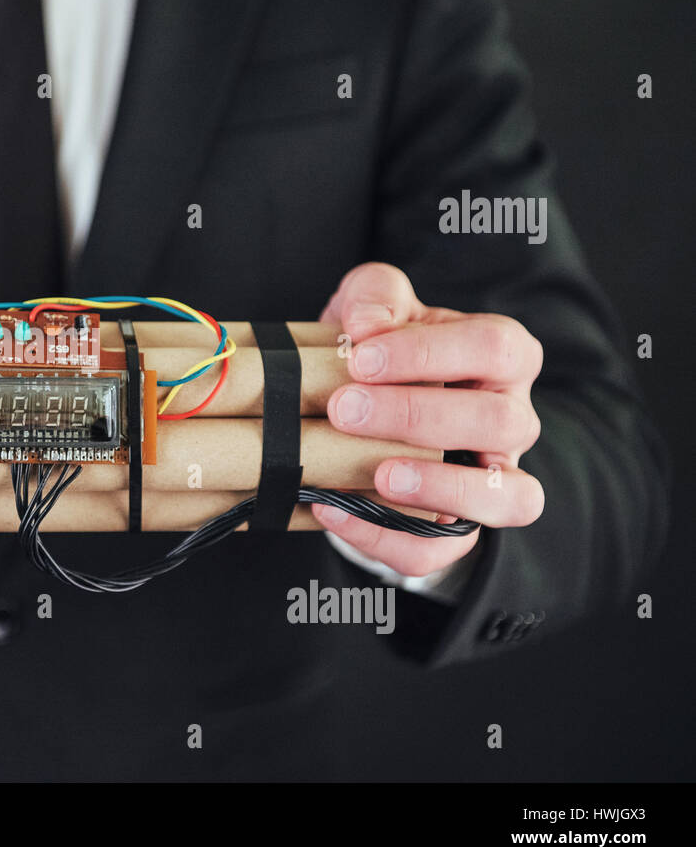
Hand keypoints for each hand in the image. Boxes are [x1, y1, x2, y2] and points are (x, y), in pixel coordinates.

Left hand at [315, 262, 544, 575]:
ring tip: (380, 475)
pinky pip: (443, 550)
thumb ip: (376, 296)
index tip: (360, 357)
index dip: (430, 353)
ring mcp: (494, 481)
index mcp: (502, 357)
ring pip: (511, 499)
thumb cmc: (380, 352)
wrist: (365, 411)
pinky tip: (335, 510)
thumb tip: (365, 325)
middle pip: (501, 421)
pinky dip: (390, 538)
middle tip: (345, 410)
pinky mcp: (458, 530)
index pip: (494, 347)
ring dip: (444, 488)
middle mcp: (511, 419)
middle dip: (418, 416)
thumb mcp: (375, 307)